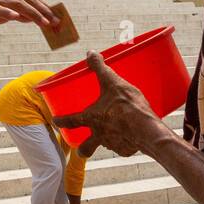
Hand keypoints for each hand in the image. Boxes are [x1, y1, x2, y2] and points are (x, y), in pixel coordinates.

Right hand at [0, 0, 58, 29]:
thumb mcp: (4, 13)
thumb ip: (18, 14)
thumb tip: (34, 18)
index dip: (45, 7)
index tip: (56, 16)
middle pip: (28, 0)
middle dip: (43, 11)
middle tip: (54, 21)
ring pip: (18, 4)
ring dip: (33, 13)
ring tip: (43, 22)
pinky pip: (0, 9)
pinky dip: (8, 12)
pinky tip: (16, 16)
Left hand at [53, 52, 170, 157]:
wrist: (148, 130)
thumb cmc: (128, 107)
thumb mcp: (113, 83)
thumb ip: (100, 68)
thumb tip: (91, 54)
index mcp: (92, 118)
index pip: (71, 121)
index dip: (61, 121)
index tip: (55, 121)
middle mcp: (100, 135)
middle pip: (86, 148)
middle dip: (82, 149)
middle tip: (81, 148)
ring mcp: (113, 145)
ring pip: (106, 146)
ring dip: (107, 143)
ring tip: (115, 137)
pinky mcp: (127, 150)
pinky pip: (123, 147)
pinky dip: (125, 142)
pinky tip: (132, 136)